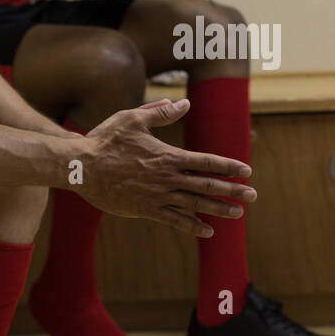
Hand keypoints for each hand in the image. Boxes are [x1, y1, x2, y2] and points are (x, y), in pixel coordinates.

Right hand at [75, 98, 254, 236]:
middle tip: (253, 195)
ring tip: (238, 213)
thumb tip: (183, 104)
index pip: (206, 162)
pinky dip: (192, 226)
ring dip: (219, 209)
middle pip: (207, 185)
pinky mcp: (146, 210)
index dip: (228, 166)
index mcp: (167, 156)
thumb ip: (160, 112)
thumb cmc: (105, 140)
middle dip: (233, 190)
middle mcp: (167, 178)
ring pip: (195, 204)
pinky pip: (174, 220)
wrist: (81, 168)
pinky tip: (207, 231)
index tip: (246, 170)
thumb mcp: (132, 119)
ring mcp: (157, 196)